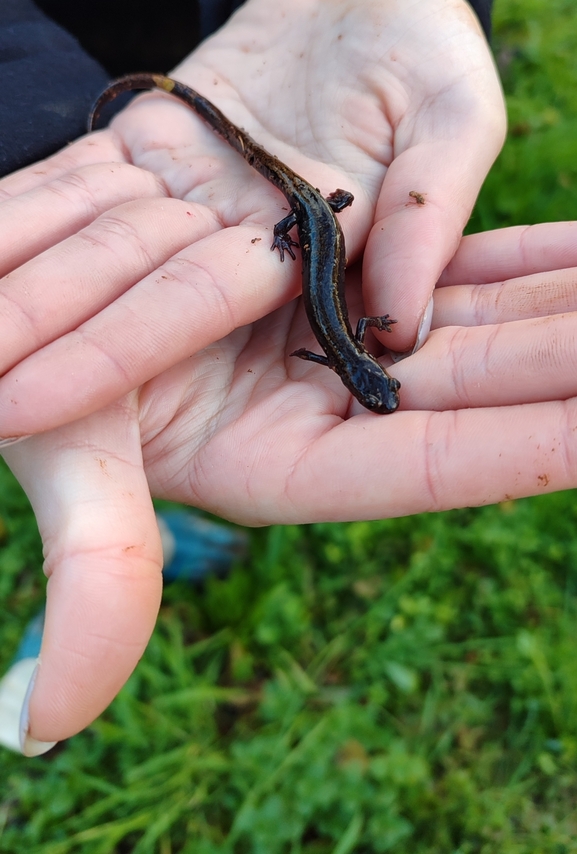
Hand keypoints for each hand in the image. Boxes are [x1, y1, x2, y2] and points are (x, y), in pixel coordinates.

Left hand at [0, 0, 504, 438]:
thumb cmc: (427, 55)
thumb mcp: (456, 114)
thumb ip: (430, 208)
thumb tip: (406, 321)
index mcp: (301, 247)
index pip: (194, 304)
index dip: (109, 350)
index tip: (21, 403)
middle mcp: (227, 235)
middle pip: (112, 284)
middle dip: (28, 327)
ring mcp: (180, 191)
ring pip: (75, 236)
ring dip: (9, 282)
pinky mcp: (145, 147)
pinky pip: (65, 179)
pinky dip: (17, 212)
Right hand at [4, 220, 576, 750]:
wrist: (33, 288)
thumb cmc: (40, 382)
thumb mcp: (72, 466)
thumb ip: (94, 573)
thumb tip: (44, 724)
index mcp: (284, 462)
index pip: (425, 464)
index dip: (521, 449)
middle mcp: (330, 403)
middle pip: (474, 389)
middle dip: (565, 366)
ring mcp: (345, 331)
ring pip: (474, 320)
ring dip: (558, 305)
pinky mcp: (343, 268)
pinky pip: (441, 259)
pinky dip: (512, 254)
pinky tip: (573, 250)